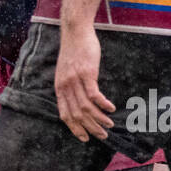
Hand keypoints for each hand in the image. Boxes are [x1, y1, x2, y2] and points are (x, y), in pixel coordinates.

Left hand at [55, 24, 114, 142]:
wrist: (75, 32)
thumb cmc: (74, 52)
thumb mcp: (66, 72)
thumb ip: (70, 87)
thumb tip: (79, 100)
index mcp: (59, 89)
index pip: (65, 115)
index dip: (75, 128)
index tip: (84, 138)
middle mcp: (66, 87)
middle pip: (77, 115)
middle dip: (90, 128)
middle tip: (102, 136)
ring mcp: (75, 80)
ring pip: (86, 107)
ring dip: (99, 119)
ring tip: (109, 125)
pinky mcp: (87, 73)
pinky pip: (94, 94)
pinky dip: (103, 104)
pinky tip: (111, 109)